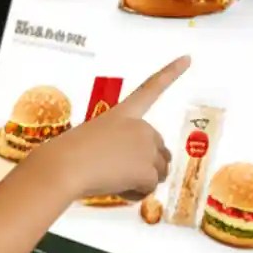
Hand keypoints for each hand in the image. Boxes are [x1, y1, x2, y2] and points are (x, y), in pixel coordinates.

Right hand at [32, 56, 189, 200]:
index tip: (188, 58)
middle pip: (158, 153)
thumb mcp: (93, 141)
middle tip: (113, 172)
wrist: (64, 167)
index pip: (149, 90)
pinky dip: (133, 194)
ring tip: (111, 179)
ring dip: (138, 182)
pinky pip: (148, 190)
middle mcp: (140, 126)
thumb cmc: (67, 155)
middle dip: (143, 167)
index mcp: (122, 114)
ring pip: (157, 174)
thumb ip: (116, 148)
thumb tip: (133, 173)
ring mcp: (146, 146)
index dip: (171, 73)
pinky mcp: (148, 169)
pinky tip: (115, 188)